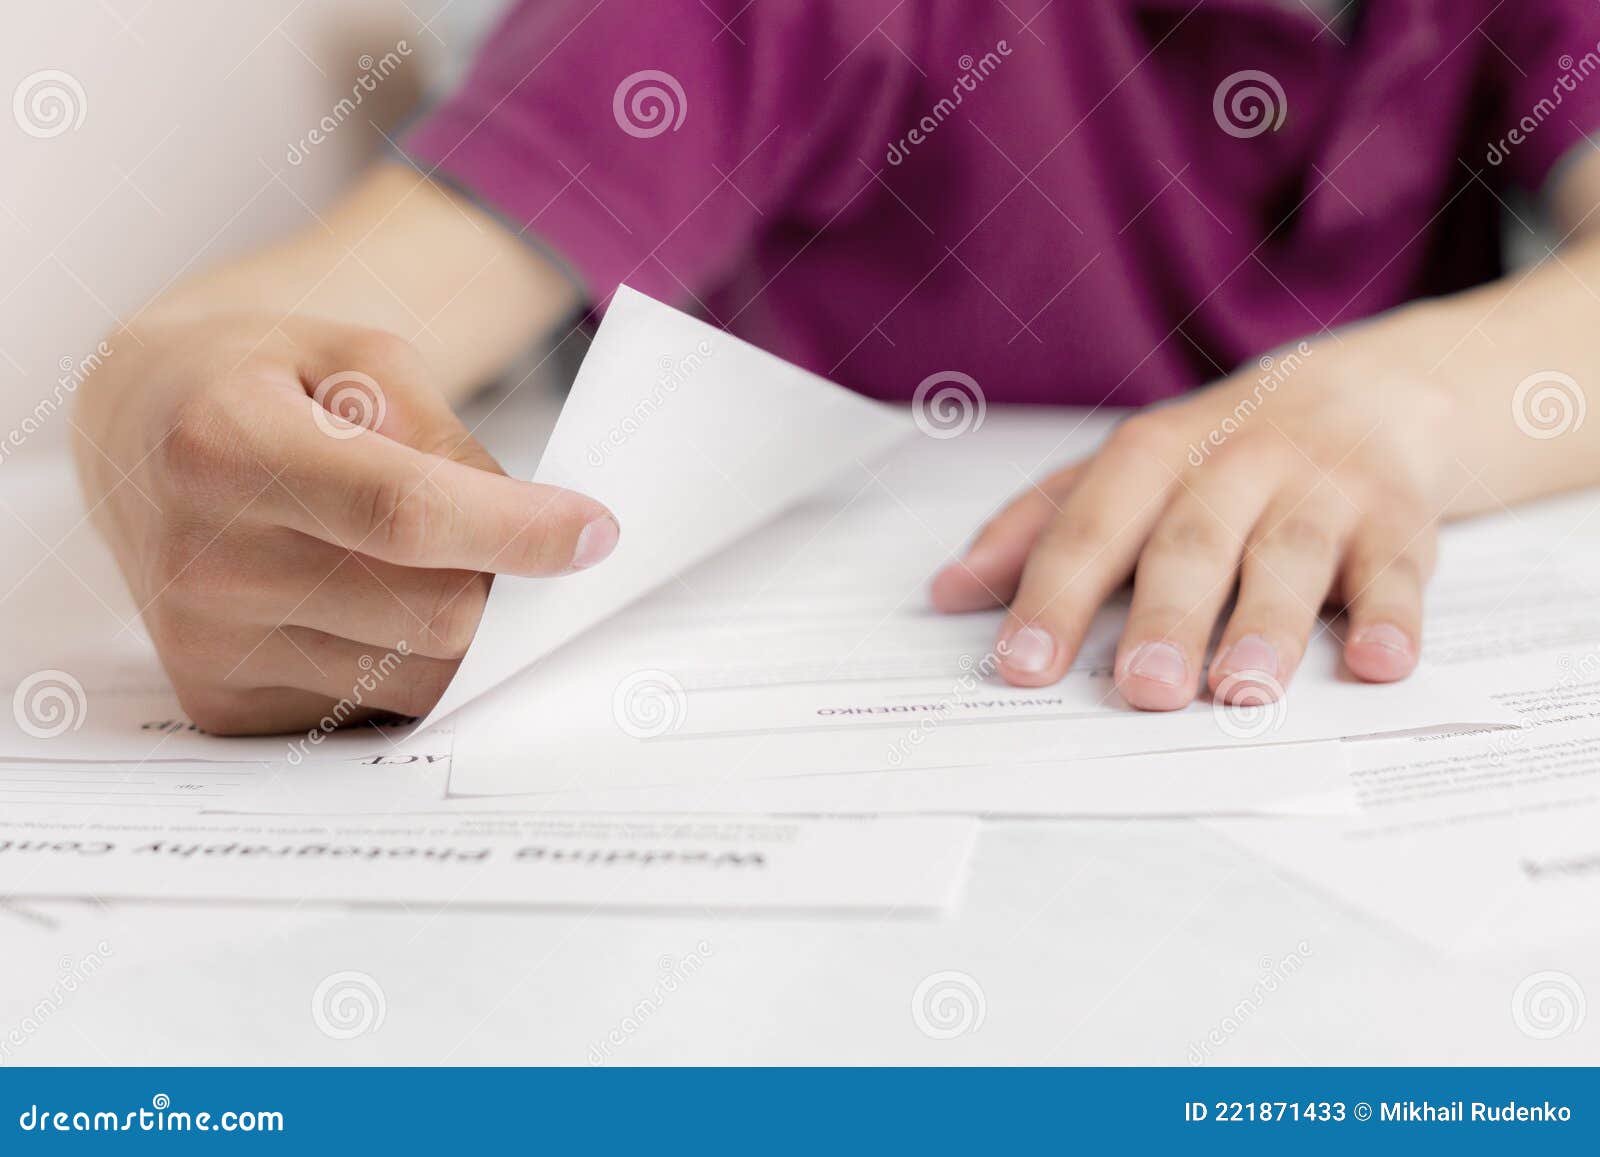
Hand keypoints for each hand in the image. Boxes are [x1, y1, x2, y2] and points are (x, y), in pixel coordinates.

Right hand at [74, 315, 617, 734]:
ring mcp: (206, 644)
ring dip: (456, 626)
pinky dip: (402, 661)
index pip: (406, 515)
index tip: (595, 533)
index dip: (516, 532)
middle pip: (433, 613)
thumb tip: (541, 538)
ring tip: (408, 560)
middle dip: (494, 579)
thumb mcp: (360, 358)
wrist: (139, 437)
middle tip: (487, 533)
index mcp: (226, 445)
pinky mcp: (219, 702)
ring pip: (418, 676)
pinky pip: (373, 710)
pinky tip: (360, 600)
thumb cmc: (264, 382)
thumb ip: (447, 438)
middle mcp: (204, 559)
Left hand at [930, 336, 1458, 708]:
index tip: (1019, 666)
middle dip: (1164, 616)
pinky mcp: (1397, 519)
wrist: (1365, 391)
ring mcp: (1320, 488)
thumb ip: (1035, 529)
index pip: (1090, 530)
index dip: (1053, 597)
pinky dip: (1393, 617)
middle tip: (1139, 689)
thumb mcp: (1122, 474)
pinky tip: (1378, 665)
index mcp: (1151, 457)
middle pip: (1191, 543)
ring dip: (1267, 625)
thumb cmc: (1218, 454)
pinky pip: (1398, 570)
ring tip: (1241, 691)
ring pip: (1290, 556)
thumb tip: (944, 593)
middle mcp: (1234, 465)